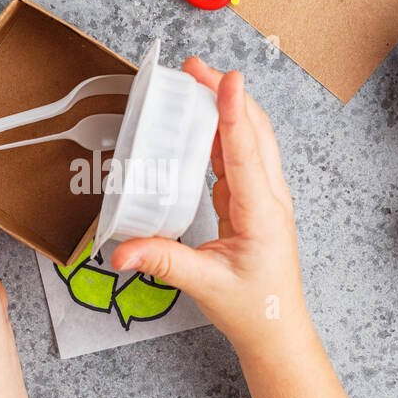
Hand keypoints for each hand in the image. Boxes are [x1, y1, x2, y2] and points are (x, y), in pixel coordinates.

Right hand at [111, 59, 310, 358]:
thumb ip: (163, 262)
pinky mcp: (251, 201)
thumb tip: (122, 251)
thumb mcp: (204, 285)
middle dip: (226, 94)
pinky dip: (221, 131)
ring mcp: (263, 196)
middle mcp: (268, 197)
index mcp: (262, 212)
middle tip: (194, 68)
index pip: (246, 151)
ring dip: (225, 107)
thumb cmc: (251, 308)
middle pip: (253, 131)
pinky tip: (201, 120)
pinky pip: (239, 156)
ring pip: (249, 138)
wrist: (275, 329)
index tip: (225, 77)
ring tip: (195, 81)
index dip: (233, 112)